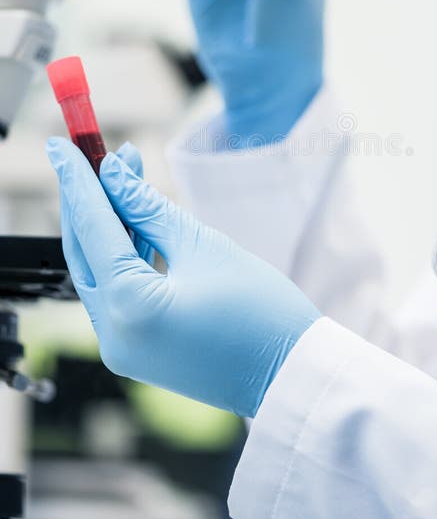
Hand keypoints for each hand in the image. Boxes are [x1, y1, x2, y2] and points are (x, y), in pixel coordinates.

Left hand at [47, 137, 319, 416]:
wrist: (292, 375)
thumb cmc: (262, 312)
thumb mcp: (203, 246)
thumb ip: (149, 208)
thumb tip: (115, 175)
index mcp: (129, 306)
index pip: (92, 227)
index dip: (78, 179)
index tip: (62, 143)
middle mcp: (113, 334)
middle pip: (85, 251)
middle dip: (89, 200)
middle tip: (100, 155)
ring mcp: (122, 348)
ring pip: (100, 272)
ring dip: (109, 225)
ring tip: (126, 176)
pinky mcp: (136, 351)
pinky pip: (116, 294)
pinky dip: (123, 257)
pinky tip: (135, 222)